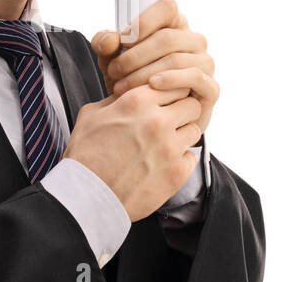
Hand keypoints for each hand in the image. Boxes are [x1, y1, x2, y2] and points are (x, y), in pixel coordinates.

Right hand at [62, 84, 203, 221]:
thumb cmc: (85, 155)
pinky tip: (163, 163)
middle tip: (169, 121)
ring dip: (183, 134)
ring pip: (195, 129)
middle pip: (192, 104)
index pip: (174, 84)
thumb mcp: (92, 115)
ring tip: (165, 144)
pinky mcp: (177, 172)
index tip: (164, 102)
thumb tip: (132, 93)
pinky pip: (192, 156)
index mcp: (137, 101)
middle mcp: (157, 121)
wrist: (87, 197)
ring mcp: (170, 147)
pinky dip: (181, 159)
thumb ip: (116, 99)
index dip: (169, 93)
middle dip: (182, 110)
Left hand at [90, 0, 217, 142]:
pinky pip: (195, 77)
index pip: (166, 7)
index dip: (143, 22)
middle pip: (167, 38)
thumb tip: (111, 39)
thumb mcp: (110, 59)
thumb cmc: (130, 80)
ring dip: (144, 73)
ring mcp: (205, 63)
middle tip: (114, 70)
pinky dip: (172, 80)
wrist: (146, 118)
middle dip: (135, 55)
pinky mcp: (210, 87)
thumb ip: (105, 44)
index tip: (122, 41)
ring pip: (176, 59)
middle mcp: (193, 40)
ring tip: (122, 86)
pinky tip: (152, 85)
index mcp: (174, 24)